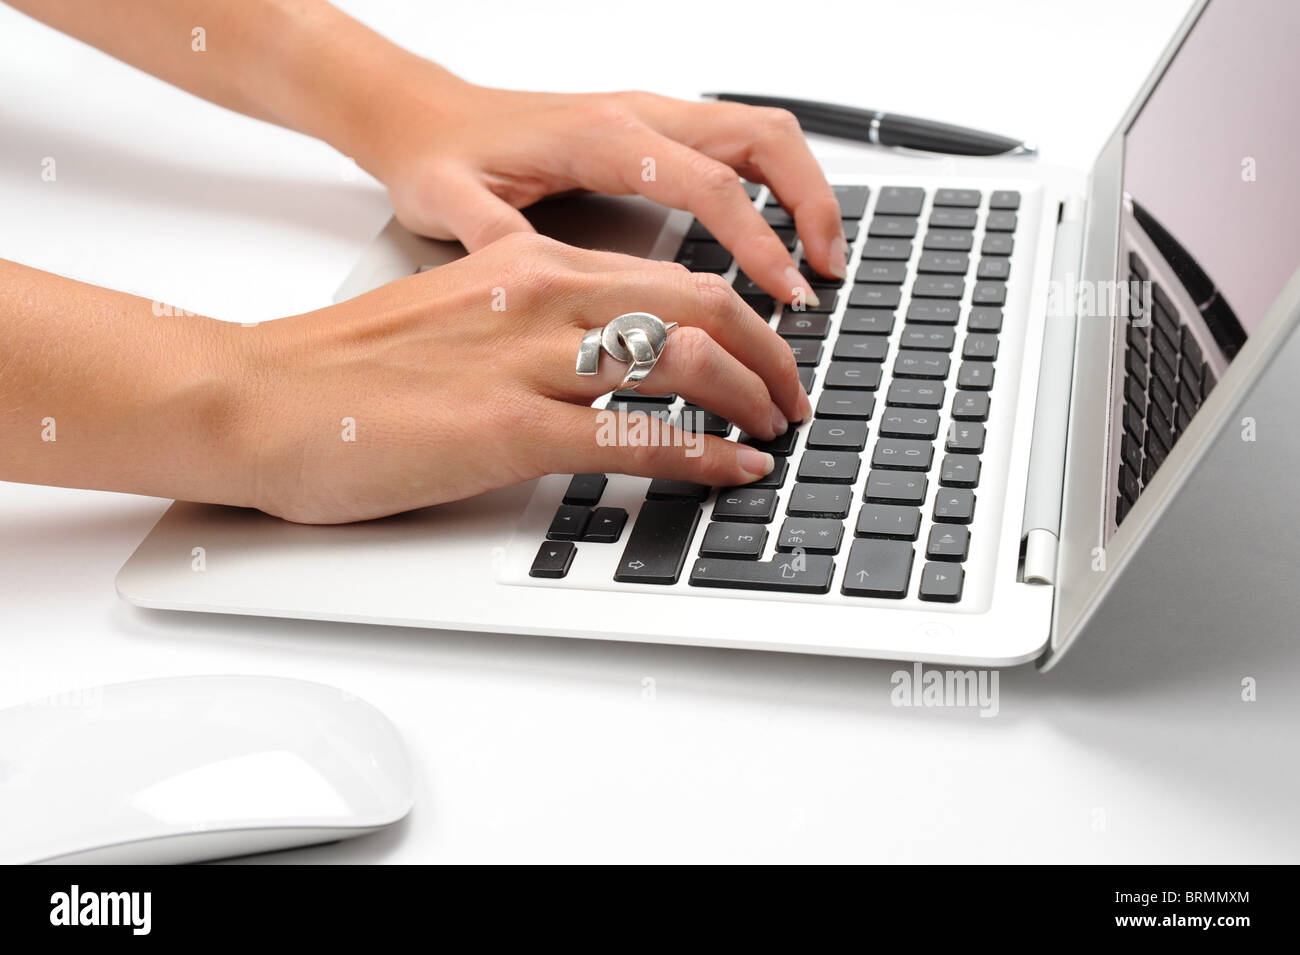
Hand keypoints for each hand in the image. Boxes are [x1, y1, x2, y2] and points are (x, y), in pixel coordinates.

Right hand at [245, 234, 811, 523]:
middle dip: (770, 353)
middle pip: (702, 307)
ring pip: (687, 362)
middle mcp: (542, 297)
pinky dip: (705, 456)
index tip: (765, 351)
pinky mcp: (509, 430)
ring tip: (773, 433)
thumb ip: (530, 323)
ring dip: (752, 400)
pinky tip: (733, 470)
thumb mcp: (457, 316)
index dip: (741, 316)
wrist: (258, 398)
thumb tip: (593, 360)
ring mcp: (529, 362)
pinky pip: (639, 440)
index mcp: (532, 265)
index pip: (672, 278)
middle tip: (793, 393)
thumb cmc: (345, 369)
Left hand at [359, 80, 846, 304]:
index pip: (710, 184)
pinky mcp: (654, 133)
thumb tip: (538, 283)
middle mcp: (640, 117)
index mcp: (604, 137)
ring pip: (762, 133)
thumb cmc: (440, 157)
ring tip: (822, 258)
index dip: (758, 242)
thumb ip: (493, 240)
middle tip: (829, 273)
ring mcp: (653, 119)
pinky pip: (740, 145)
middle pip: (763, 138)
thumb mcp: (449, 203)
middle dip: (811, 203)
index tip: (787, 293)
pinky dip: (778, 183)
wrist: (426, 118)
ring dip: (805, 189)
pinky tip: (782, 232)